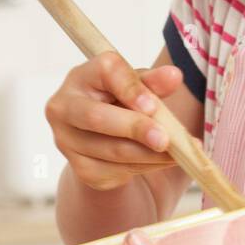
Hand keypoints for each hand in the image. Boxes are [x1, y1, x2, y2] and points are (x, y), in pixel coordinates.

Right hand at [45, 51, 183, 191]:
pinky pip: (117, 171)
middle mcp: (64, 107)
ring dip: (150, 154)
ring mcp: (68, 141)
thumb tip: (174, 76)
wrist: (102, 134)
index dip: (130, 89)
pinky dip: (146, 167)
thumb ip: (153, 82)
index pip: (104, 73)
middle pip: (98, 117)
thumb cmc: (120, 100)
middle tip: (165, 140)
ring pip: (113, 151)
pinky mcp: (81, 169)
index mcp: (81, 76)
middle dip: (136, 129)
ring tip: (180, 153)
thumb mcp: (137, 86)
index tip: (153, 105)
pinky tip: (163, 161)